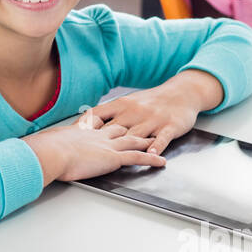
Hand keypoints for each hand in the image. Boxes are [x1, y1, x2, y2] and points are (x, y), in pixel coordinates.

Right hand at [25, 117, 164, 184]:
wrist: (50, 152)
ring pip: (133, 140)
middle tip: (143, 125)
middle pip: (120, 128)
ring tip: (156, 141)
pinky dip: (151, 159)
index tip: (113, 120)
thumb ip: (52, 145)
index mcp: (83, 130)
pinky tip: (161, 162)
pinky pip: (138, 158)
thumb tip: (43, 148)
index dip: (109, 121)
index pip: (100, 123)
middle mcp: (98, 134)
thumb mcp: (49, 143)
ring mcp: (108, 145)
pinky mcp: (113, 157)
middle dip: (132, 127)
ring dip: (146, 141)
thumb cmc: (45, 149)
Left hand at [87, 79, 212, 154]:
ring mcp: (153, 119)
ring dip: (128, 147)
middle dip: (100, 142)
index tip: (70, 136)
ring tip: (117, 158)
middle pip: (115, 129)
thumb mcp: (128, 102)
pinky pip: (162, 138)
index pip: (98, 114)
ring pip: (138, 135)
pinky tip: (151, 154)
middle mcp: (135, 112)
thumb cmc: (151, 101)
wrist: (181, 93)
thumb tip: (87, 124)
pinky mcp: (170, 126)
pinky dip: (156, 146)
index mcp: (122, 105)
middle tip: (85, 154)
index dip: (84, 125)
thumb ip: (110, 113)